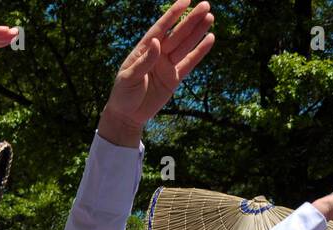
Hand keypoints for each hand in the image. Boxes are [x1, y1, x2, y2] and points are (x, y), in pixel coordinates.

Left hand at [99, 0, 214, 146]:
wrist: (127, 116)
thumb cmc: (123, 95)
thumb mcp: (129, 78)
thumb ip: (144, 61)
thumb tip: (157, 42)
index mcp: (144, 50)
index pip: (160, 28)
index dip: (172, 14)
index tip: (185, 1)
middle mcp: (157, 54)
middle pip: (177, 34)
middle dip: (190, 20)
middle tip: (206, 5)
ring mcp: (167, 66)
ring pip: (185, 45)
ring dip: (197, 32)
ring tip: (210, 17)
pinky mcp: (174, 78)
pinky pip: (189, 62)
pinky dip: (199, 51)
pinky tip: (209, 39)